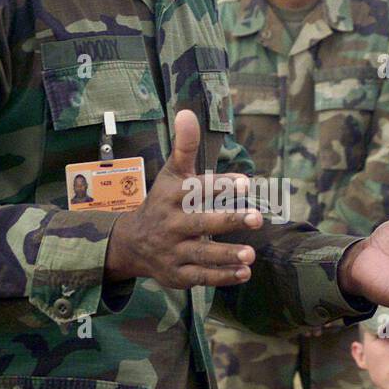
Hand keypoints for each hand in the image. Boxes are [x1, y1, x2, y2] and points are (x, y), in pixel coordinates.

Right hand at [105, 110, 262, 288]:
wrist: (131, 243)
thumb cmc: (162, 202)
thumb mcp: (171, 174)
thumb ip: (185, 146)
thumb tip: (187, 112)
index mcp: (171, 197)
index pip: (196, 189)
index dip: (220, 186)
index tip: (245, 182)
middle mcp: (171, 224)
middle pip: (201, 222)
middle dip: (229, 220)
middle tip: (257, 219)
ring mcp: (173, 251)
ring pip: (202, 253)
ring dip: (227, 255)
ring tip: (251, 254)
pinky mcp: (177, 274)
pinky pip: (201, 276)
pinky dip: (222, 276)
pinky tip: (243, 273)